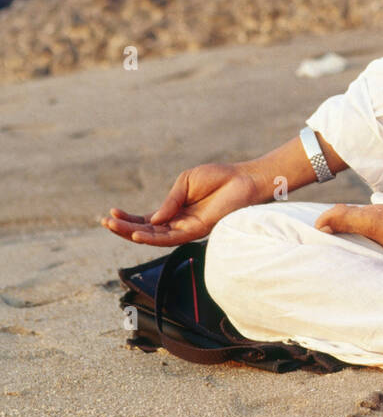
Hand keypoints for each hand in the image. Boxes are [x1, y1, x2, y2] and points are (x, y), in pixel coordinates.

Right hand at [100, 162, 259, 246]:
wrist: (242, 180)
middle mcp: (178, 223)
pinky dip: (154, 237)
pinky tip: (139, 233)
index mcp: (174, 211)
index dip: (128, 219)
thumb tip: (153, 219)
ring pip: (155, 237)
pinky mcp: (197, 230)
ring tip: (115, 227)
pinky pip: (172, 238)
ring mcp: (187, 228)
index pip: (146, 220)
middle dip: (124, 228)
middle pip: (146, 231)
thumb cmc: (217, 178)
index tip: (110, 214)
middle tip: (105, 222)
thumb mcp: (186, 182)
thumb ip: (170, 200)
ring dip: (133, 234)